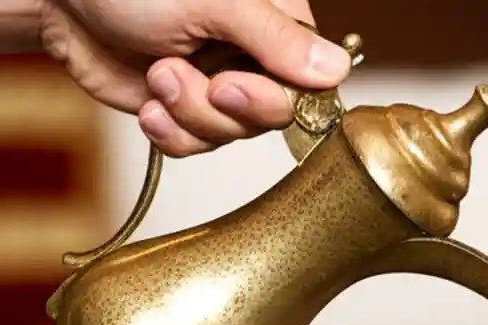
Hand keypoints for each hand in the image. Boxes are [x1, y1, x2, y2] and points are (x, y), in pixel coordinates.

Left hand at [35, 0, 351, 155]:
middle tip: (206, 83)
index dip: (278, 96)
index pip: (313, 80)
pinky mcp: (189, 111)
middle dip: (228, 107)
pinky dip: (171, 132)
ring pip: (235, 134)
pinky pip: (200, 146)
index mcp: (279, 22)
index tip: (237, 84)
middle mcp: (257, 56)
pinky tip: (150, 104)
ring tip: (158, 74)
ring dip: (191, 114)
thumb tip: (337, 70)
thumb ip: (277, 38)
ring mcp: (223, 85)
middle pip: (275, 115)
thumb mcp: (215, 1)